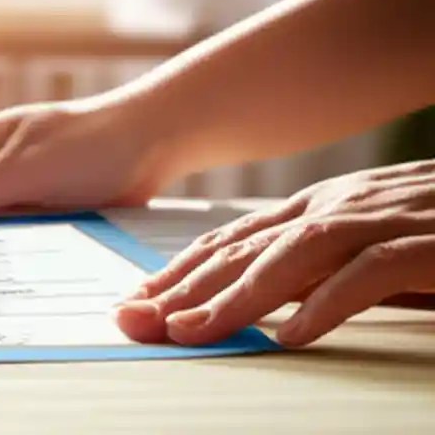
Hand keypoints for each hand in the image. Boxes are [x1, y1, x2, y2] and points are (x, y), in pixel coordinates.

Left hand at [116, 161, 434, 346]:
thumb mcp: (375, 255)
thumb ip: (323, 272)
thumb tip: (271, 309)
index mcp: (324, 206)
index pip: (234, 239)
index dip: (180, 271)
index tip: (135, 303)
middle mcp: (344, 205)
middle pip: (247, 246)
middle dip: (183, 285)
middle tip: (134, 321)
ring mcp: (387, 219)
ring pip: (295, 256)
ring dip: (238, 296)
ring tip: (194, 331)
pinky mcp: (433, 243)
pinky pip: (373, 272)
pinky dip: (330, 303)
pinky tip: (294, 335)